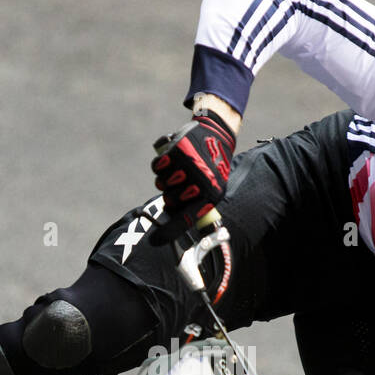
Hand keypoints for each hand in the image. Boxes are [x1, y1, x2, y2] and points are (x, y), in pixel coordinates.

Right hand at [148, 108, 235, 245]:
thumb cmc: (213, 167)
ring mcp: (188, 166)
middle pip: (170, 200)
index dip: (170, 232)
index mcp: (211, 195)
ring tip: (175, 173)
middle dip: (170, 196)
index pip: (187, 219)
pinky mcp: (177, 151)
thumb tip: (175, 221)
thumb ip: (197, 205)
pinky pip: (157, 167)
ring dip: (164, 180)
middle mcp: (200, 181)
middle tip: (176, 187)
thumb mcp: (214, 188)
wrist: (217, 133)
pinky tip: (168, 161)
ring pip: (161, 184)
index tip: (157, 240)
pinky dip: (159, 166)